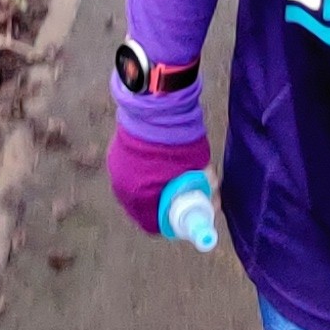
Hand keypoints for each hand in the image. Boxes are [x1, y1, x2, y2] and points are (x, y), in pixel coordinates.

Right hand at [107, 119, 211, 239]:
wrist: (157, 104)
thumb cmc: (179, 139)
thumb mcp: (200, 167)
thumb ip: (204, 187)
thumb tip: (215, 201)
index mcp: (140, 197)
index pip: (154, 225)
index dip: (172, 222)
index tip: (185, 214)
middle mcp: (122, 188)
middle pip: (143, 209)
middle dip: (163, 205)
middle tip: (180, 195)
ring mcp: (116, 171)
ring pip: (135, 191)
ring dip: (151, 189)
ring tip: (168, 175)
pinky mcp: (113, 156)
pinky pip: (129, 175)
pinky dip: (143, 174)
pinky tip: (155, 162)